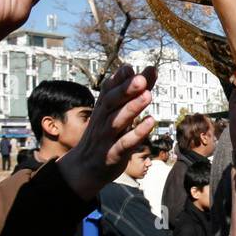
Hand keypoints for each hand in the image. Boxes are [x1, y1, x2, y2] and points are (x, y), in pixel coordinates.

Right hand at [56, 64, 157, 200]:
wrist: (84, 168)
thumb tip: (147, 70)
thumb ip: (134, 92)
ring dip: (132, 108)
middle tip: (141, 78)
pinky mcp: (113, 154)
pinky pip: (124, 143)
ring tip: (148, 95)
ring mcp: (106, 138)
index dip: (119, 79)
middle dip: (126, 89)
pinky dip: (137, 133)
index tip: (129, 67)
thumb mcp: (116, 113)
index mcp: (103, 109)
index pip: (109, 90)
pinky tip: (150, 122)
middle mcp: (103, 120)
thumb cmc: (104, 136)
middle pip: (112, 103)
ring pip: (117, 121)